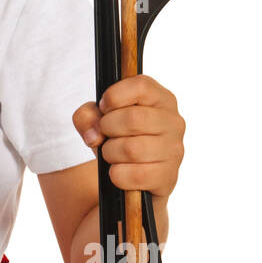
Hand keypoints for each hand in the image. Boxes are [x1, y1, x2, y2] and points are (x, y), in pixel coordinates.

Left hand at [73, 73, 185, 199]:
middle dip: (108, 128)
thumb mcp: (98, 120)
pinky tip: (120, 171)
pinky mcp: (168, 176)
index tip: (104, 108)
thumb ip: (86, 116)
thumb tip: (94, 134)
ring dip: (110, 153)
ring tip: (112, 154)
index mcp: (160, 99)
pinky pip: (136, 175)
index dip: (114, 97)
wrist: (131, 176)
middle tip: (105, 134)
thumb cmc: (118, 138)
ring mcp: (174, 150)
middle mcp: (173, 122)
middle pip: (133, 118)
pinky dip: (118, 175)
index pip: (141, 86)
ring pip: (132, 149)